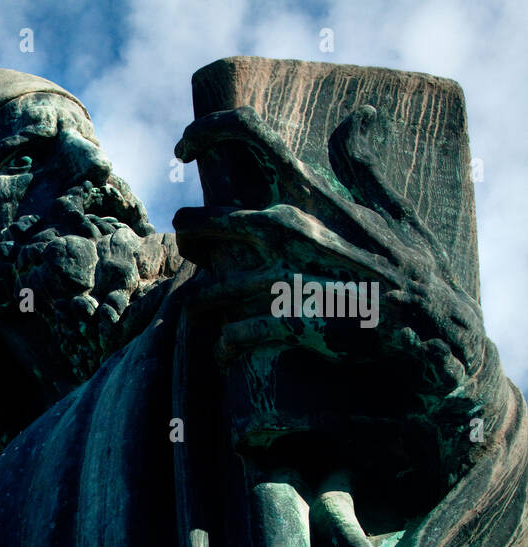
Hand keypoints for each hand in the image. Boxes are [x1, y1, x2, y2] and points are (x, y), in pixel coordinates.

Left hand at [172, 106, 499, 509]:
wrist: (441, 336)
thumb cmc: (417, 273)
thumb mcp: (397, 212)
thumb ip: (364, 166)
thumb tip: (361, 118)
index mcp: (317, 195)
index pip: (252, 138)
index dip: (207, 133)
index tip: (183, 150)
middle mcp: (298, 229)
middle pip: (204, 221)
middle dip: (188, 237)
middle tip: (194, 251)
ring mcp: (296, 277)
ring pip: (209, 287)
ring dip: (202, 300)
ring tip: (209, 307)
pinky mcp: (299, 324)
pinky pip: (234, 334)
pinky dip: (226, 345)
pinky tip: (229, 350)